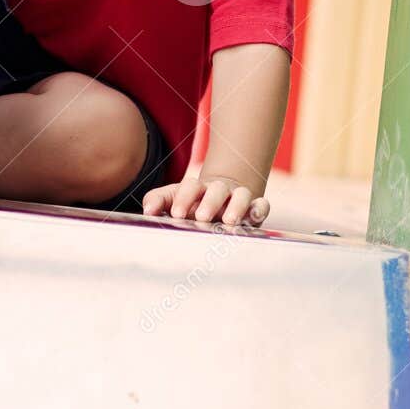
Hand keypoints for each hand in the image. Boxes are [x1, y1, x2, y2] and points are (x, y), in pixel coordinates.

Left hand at [142, 175, 268, 225]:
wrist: (221, 197)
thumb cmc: (192, 203)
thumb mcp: (173, 199)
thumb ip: (157, 201)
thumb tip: (147, 210)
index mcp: (197, 188)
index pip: (190, 187)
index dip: (183, 198)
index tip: (177, 214)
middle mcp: (219, 190)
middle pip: (217, 190)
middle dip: (210, 203)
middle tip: (201, 217)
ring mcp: (238, 197)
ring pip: (241, 195)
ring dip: (236, 207)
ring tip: (229, 221)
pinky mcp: (255, 207)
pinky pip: (262, 204)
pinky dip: (259, 208)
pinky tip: (254, 218)